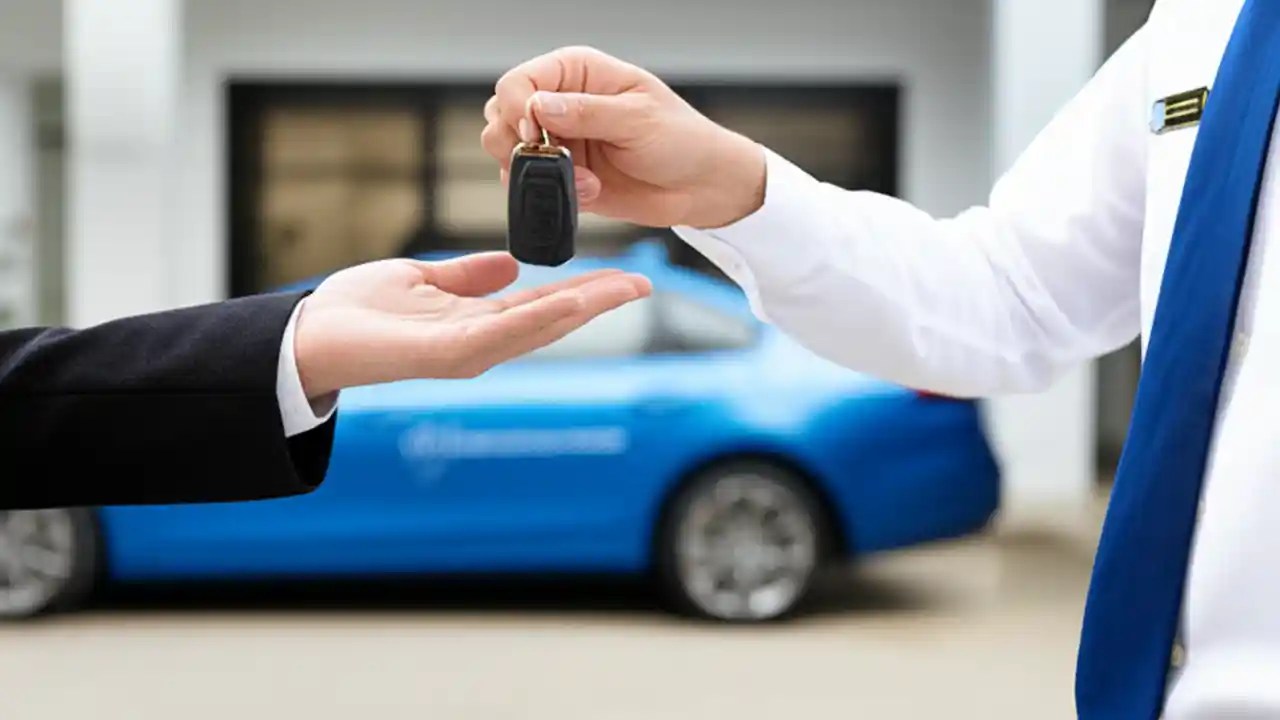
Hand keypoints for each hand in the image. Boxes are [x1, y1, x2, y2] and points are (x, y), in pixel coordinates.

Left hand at [292, 252, 650, 399]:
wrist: (309, 336)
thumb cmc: (357, 312)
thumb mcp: (422, 280)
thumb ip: (466, 277)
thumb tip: (509, 264)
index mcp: (477, 323)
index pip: (542, 305)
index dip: (585, 292)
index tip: (625, 278)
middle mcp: (480, 344)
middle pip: (552, 319)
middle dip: (599, 303)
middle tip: (644, 283)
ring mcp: (465, 353)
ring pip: (536, 328)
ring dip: (580, 309)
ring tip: (620, 289)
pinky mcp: (444, 355)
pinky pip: (499, 334)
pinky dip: (536, 319)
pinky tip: (565, 303)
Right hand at [484, 46, 766, 229]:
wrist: (700, 186)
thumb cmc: (681, 139)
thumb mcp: (638, 119)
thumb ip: (587, 113)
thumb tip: (539, 106)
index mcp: (576, 72)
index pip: (519, 81)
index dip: (518, 108)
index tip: (535, 133)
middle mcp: (560, 103)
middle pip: (500, 114)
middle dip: (516, 144)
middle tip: (554, 161)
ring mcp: (558, 141)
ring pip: (506, 151)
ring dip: (534, 173)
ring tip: (582, 180)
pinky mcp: (561, 176)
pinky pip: (529, 185)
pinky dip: (548, 194)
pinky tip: (588, 193)